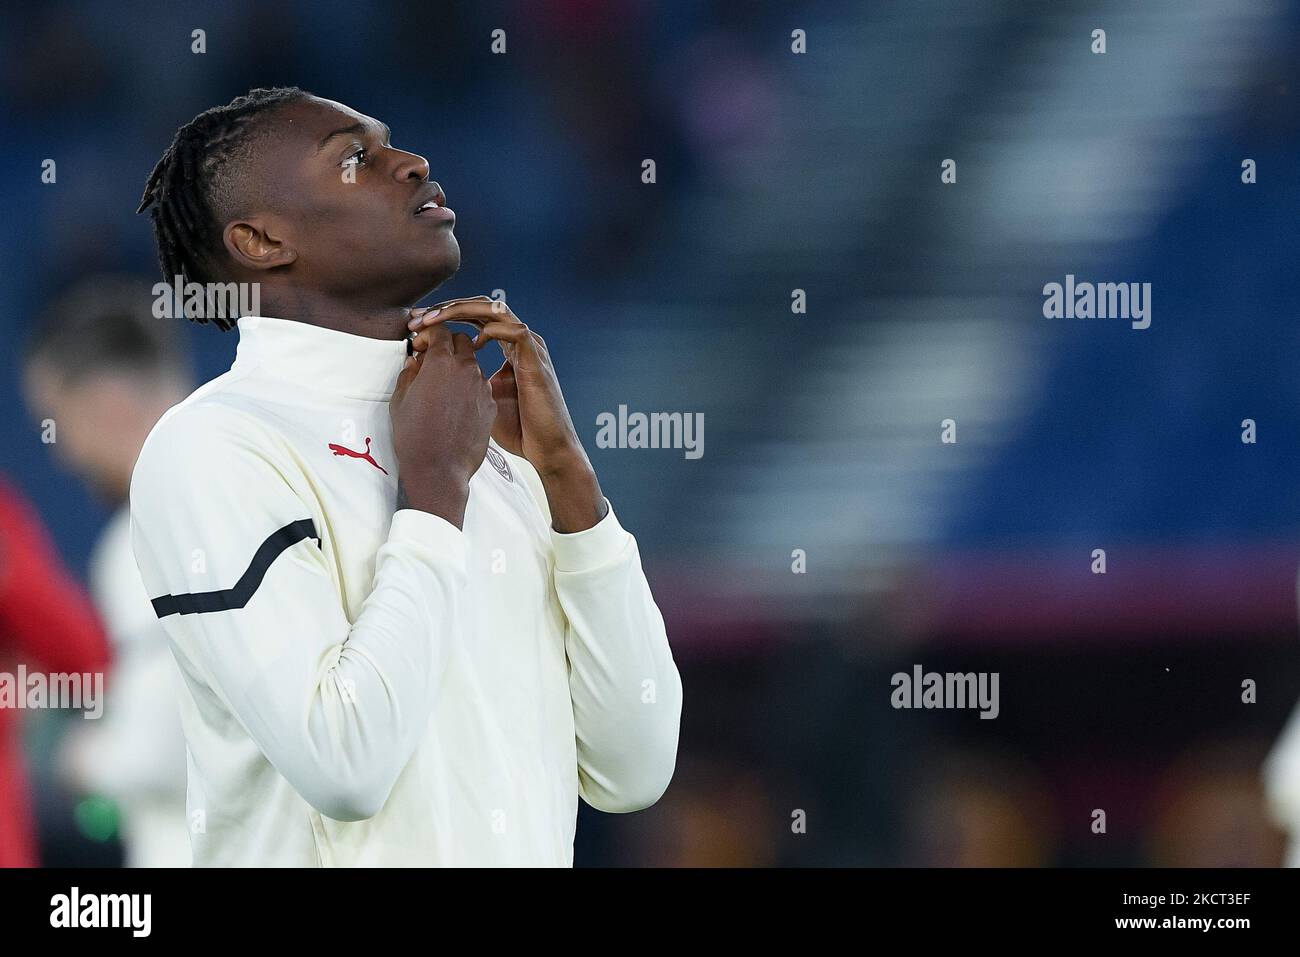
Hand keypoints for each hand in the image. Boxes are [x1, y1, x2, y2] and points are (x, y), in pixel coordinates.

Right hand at [389, 322, 495, 526]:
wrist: (440, 469)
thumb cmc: (415, 436)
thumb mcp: (400, 401)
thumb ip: (408, 374)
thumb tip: (415, 362)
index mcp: (441, 363)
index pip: (440, 331)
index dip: (429, 334)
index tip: (421, 345)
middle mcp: (466, 370)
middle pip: (462, 341)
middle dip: (448, 345)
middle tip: (433, 360)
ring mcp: (481, 387)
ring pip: (473, 364)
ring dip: (460, 367)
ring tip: (444, 386)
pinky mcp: (490, 405)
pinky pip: (481, 387)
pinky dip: (470, 388)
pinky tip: (457, 405)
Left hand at [409, 297, 583, 475]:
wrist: (546, 447)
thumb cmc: (517, 428)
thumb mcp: (480, 397)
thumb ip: (463, 379)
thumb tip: (428, 371)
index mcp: (504, 346)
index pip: (472, 318)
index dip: (443, 317)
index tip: (415, 327)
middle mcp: (515, 340)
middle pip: (478, 307)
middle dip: (446, 308)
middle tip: (418, 318)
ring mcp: (528, 347)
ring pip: (494, 311)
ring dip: (461, 311)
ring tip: (434, 320)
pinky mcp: (536, 359)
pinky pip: (515, 332)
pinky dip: (492, 330)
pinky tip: (472, 341)